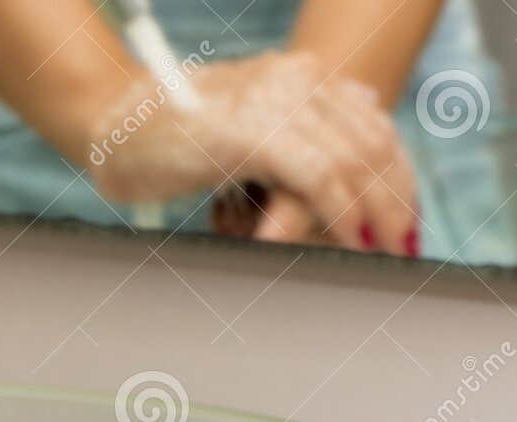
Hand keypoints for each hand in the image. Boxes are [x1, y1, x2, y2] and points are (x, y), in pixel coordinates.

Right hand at [93, 52, 418, 255]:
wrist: (111, 126)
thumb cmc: (167, 136)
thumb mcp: (244, 127)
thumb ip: (293, 131)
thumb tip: (344, 156)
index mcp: (298, 74)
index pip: (372, 124)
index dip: (399, 175)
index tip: (405, 219)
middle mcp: (294, 79)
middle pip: (373, 142)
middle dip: (396, 200)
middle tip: (405, 246)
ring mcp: (275, 103)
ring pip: (355, 161)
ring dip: (377, 213)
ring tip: (385, 252)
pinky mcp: (254, 134)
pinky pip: (320, 179)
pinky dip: (344, 214)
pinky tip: (354, 241)